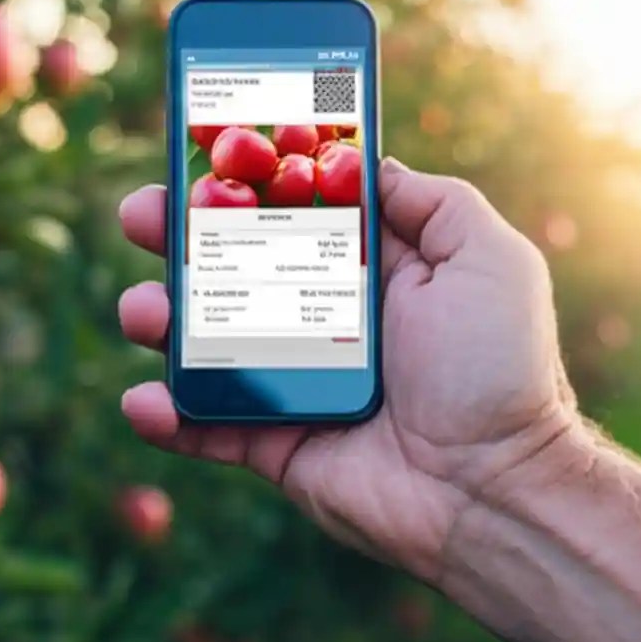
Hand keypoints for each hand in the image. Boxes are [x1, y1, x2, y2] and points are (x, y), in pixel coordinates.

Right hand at [117, 158, 577, 583]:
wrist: (494, 488)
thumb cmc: (499, 369)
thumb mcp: (488, 259)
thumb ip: (432, 201)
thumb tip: (366, 164)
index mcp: (371, 270)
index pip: (294, 212)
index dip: (247, 182)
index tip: (202, 153)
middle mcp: (326, 318)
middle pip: (234, 266)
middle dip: (180, 237)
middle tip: (142, 214)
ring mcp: (295, 381)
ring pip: (207, 341)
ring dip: (161, 319)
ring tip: (144, 311)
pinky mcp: (277, 442)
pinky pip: (207, 425)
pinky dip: (168, 416)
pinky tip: (146, 401)